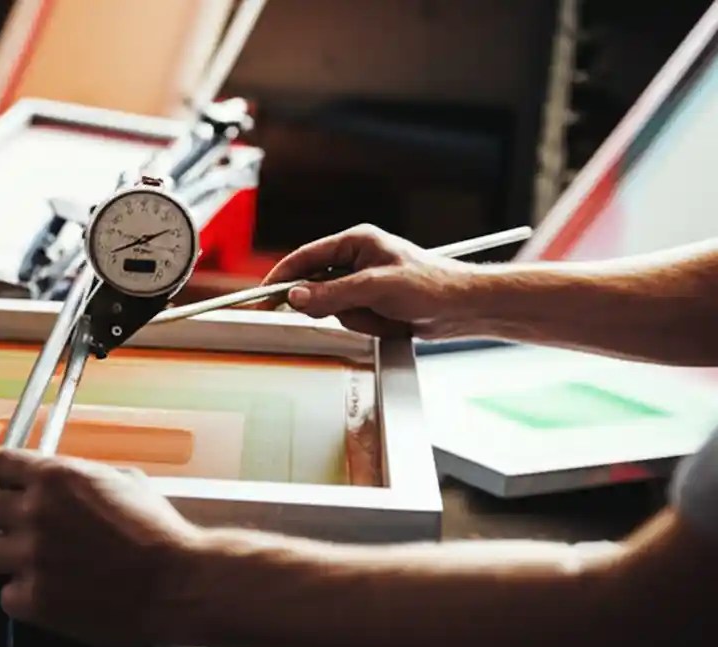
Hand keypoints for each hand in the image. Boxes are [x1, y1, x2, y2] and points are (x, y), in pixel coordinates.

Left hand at [0, 449, 201, 646]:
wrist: (178, 582)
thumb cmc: (159, 532)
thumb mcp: (120, 480)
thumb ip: (76, 478)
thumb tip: (55, 481)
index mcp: (55, 477)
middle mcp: (35, 512)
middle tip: (5, 522)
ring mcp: (31, 558)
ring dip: (5, 555)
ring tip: (33, 561)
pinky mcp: (35, 600)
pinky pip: (7, 595)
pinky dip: (23, 595)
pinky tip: (49, 591)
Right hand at [258, 224, 479, 338]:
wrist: (463, 308)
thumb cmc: (431, 285)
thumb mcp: (376, 288)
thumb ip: (332, 294)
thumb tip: (295, 297)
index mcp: (355, 242)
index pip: (305, 258)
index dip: (281, 277)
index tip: (261, 296)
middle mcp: (356, 260)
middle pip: (315, 287)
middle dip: (334, 305)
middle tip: (355, 309)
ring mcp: (362, 283)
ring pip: (332, 308)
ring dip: (357, 318)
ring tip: (386, 314)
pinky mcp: (371, 303)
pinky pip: (351, 319)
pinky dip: (368, 326)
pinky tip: (391, 321)